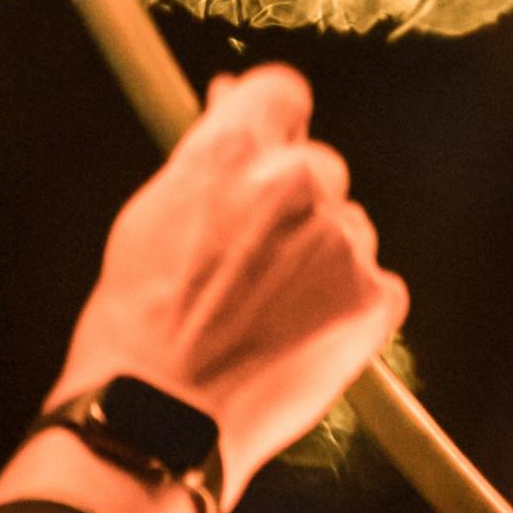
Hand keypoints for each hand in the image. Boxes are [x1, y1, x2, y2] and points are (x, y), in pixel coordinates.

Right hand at [55, 69, 405, 487]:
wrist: (164, 420)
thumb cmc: (137, 325)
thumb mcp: (149, 219)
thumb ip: (204, 160)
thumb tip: (230, 103)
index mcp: (231, 152)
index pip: (281, 91)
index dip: (272, 122)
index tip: (265, 149)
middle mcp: (296, 182)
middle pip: (317, 166)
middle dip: (293, 204)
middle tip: (249, 264)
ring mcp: (343, 241)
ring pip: (345, 229)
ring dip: (318, 259)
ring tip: (264, 316)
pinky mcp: (374, 297)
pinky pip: (373, 284)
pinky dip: (346, 307)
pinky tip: (295, 339)